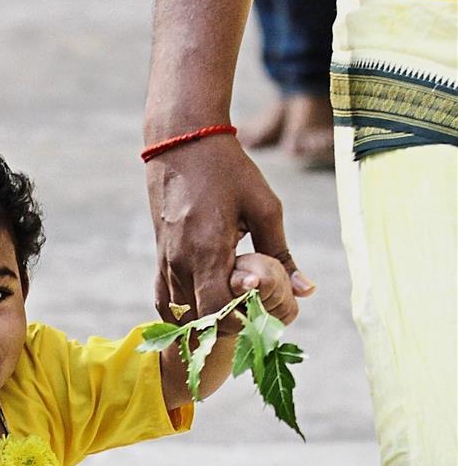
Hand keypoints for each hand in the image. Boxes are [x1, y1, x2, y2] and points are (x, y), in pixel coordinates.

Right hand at [146, 134, 314, 324]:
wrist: (181, 142)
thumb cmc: (227, 169)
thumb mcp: (264, 206)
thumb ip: (282, 253)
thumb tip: (306, 290)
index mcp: (208, 251)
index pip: (218, 312)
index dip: (241, 319)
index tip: (260, 307)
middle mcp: (181, 264)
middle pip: (201, 321)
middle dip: (228, 324)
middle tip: (250, 309)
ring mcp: (166, 265)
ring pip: (182, 317)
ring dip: (208, 320)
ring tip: (231, 305)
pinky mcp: (159, 262)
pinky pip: (167, 304)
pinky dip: (186, 313)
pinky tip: (205, 306)